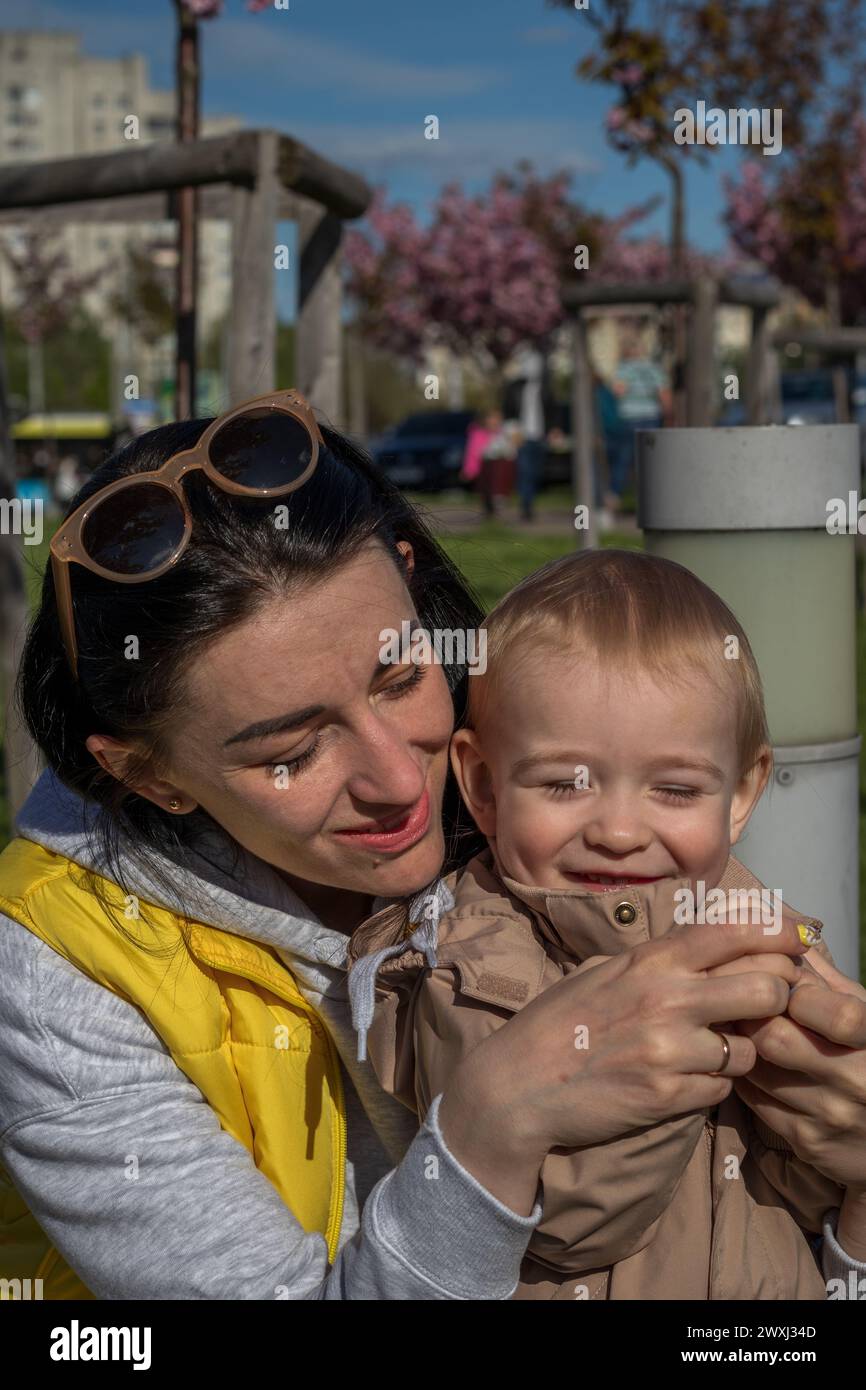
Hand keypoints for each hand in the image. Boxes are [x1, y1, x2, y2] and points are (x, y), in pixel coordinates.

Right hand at [439, 916, 807, 1214]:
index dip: (776, 933)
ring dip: (739, 1052)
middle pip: (766, 989)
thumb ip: (653, 959)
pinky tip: (686, 1078)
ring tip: (712, 1051)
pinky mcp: (668, 1096)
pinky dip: (712, 1085)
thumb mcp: (601, 971)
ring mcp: (669, 1050)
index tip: (795, 940)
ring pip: (749, 1049)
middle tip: (763, 1007)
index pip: (731, 932)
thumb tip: (701, 943)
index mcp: (650, 961)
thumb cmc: (557, 1022)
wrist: (518, 1085)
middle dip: (775, 998)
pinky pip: (722, 1089)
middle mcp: (666, 999)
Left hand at [732, 945, 865, 1191]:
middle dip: (751, 1013)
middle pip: (776, 1039)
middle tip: (737, 999)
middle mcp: (857, 1081)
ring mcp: (830, 1115)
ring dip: (739, 1041)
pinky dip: (741, 1073)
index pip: (832, 1012)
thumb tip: (777, 932)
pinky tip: (746, 1058)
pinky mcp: (805, 1141)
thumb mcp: (861, 1011)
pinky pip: (752, 1098)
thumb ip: (823, 977)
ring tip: (737, 1024)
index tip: (779, 982)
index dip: (793, 991)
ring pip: (756, 1068)